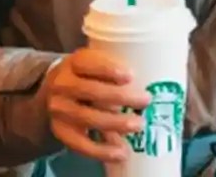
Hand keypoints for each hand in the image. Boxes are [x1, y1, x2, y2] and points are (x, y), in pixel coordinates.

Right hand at [45, 48, 150, 163]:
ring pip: (87, 118)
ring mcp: (59, 109)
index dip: (109, 69)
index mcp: (75, 62)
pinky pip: (79, 144)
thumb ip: (119, 67)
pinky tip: (120, 152)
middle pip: (91, 91)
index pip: (88, 63)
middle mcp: (63, 84)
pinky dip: (100, 151)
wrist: (55, 89)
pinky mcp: (61, 130)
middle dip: (120, 97)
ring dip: (115, 124)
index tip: (130, 75)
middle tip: (146, 101)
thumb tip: (160, 76)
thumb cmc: (89, 74)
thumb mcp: (97, 62)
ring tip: (138, 125)